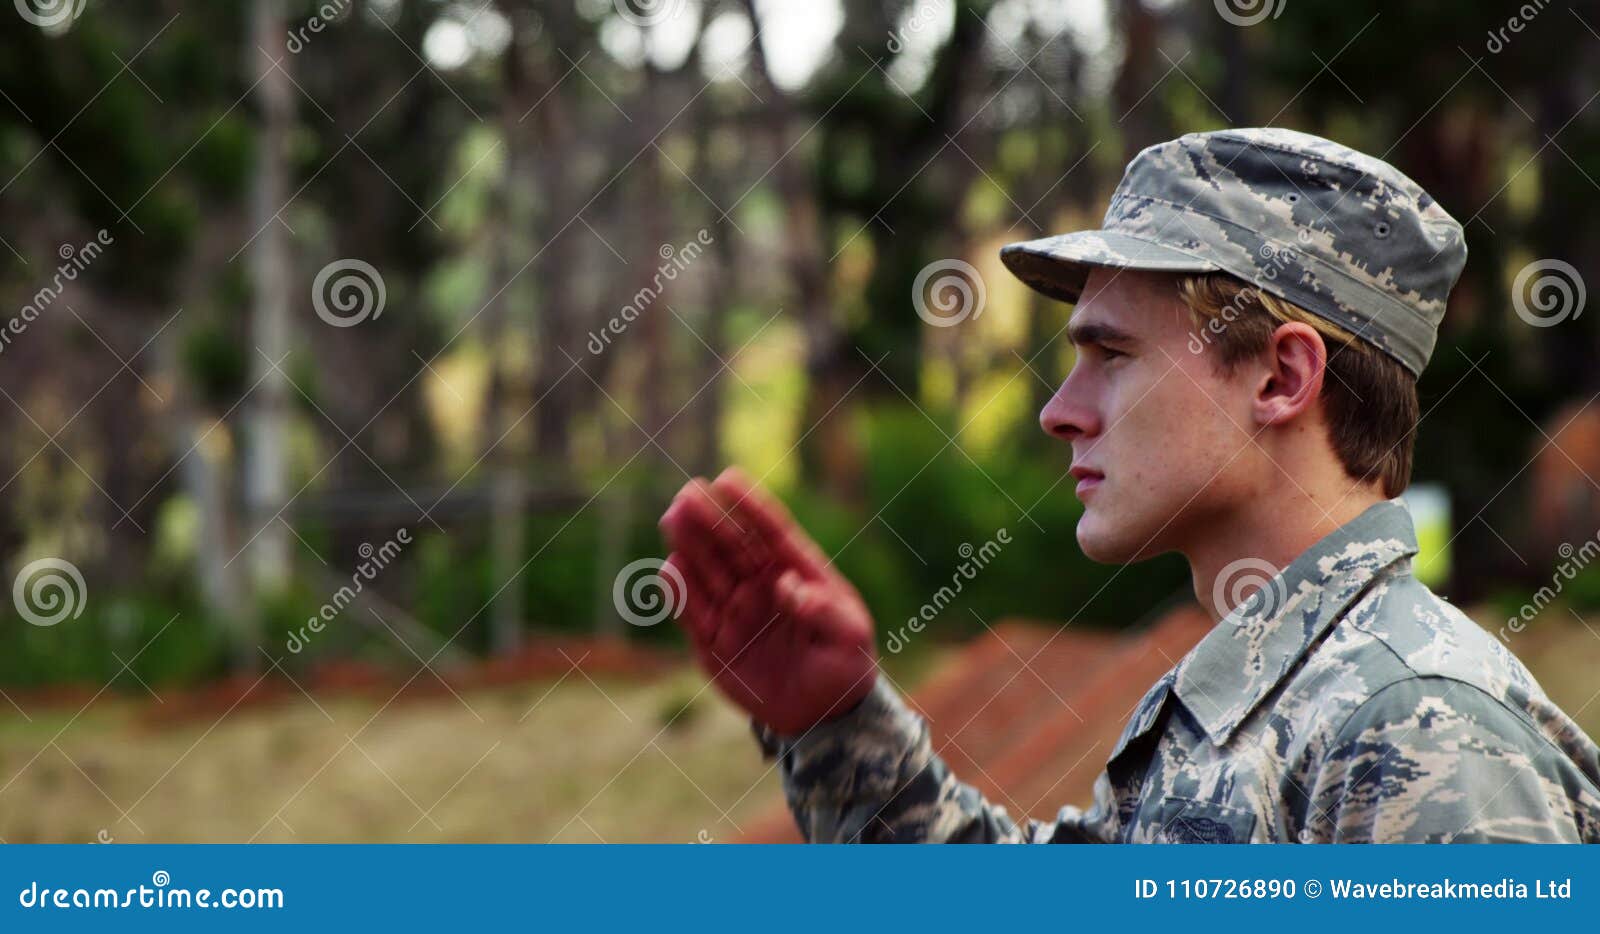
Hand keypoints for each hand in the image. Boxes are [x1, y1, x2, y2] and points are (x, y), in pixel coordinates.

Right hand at [658, 468, 877, 734]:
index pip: (771, 532)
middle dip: (710, 518)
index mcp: (797, 572)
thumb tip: (788, 585)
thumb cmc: (844, 664)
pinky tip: (670, 569)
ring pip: (707, 571)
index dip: (750, 505)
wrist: (822, 713)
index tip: (728, 478)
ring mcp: (736, 611)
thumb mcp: (850, 637)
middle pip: (731, 545)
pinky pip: (694, 614)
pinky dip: (680, 593)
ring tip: (673, 518)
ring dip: (689, 545)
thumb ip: (823, 610)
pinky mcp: (714, 642)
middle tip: (688, 492)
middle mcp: (761, 585)